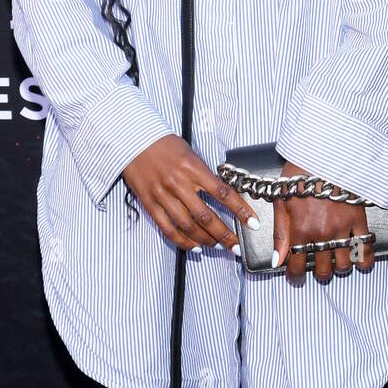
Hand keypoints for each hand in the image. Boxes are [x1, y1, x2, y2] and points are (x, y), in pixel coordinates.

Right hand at [122, 134, 261, 254]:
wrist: (133, 140)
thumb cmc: (166, 145)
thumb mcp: (190, 153)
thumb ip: (204, 174)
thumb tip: (223, 195)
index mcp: (192, 167)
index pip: (222, 193)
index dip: (240, 210)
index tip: (253, 222)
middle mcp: (178, 183)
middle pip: (206, 216)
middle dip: (224, 235)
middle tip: (236, 246)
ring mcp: (163, 195)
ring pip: (188, 226)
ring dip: (206, 240)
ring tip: (218, 247)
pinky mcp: (149, 203)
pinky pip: (168, 228)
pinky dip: (182, 241)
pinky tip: (195, 246)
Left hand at [272, 159, 374, 284]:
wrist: (323, 153)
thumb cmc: (299, 175)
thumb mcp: (281, 202)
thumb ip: (280, 233)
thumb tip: (277, 260)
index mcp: (301, 230)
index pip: (297, 266)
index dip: (295, 277)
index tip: (296, 277)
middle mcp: (322, 233)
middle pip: (324, 270)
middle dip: (319, 273)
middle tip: (318, 267)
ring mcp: (342, 228)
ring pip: (344, 264)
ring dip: (339, 268)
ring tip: (336, 261)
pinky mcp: (359, 219)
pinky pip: (365, 248)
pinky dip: (364, 260)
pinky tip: (359, 262)